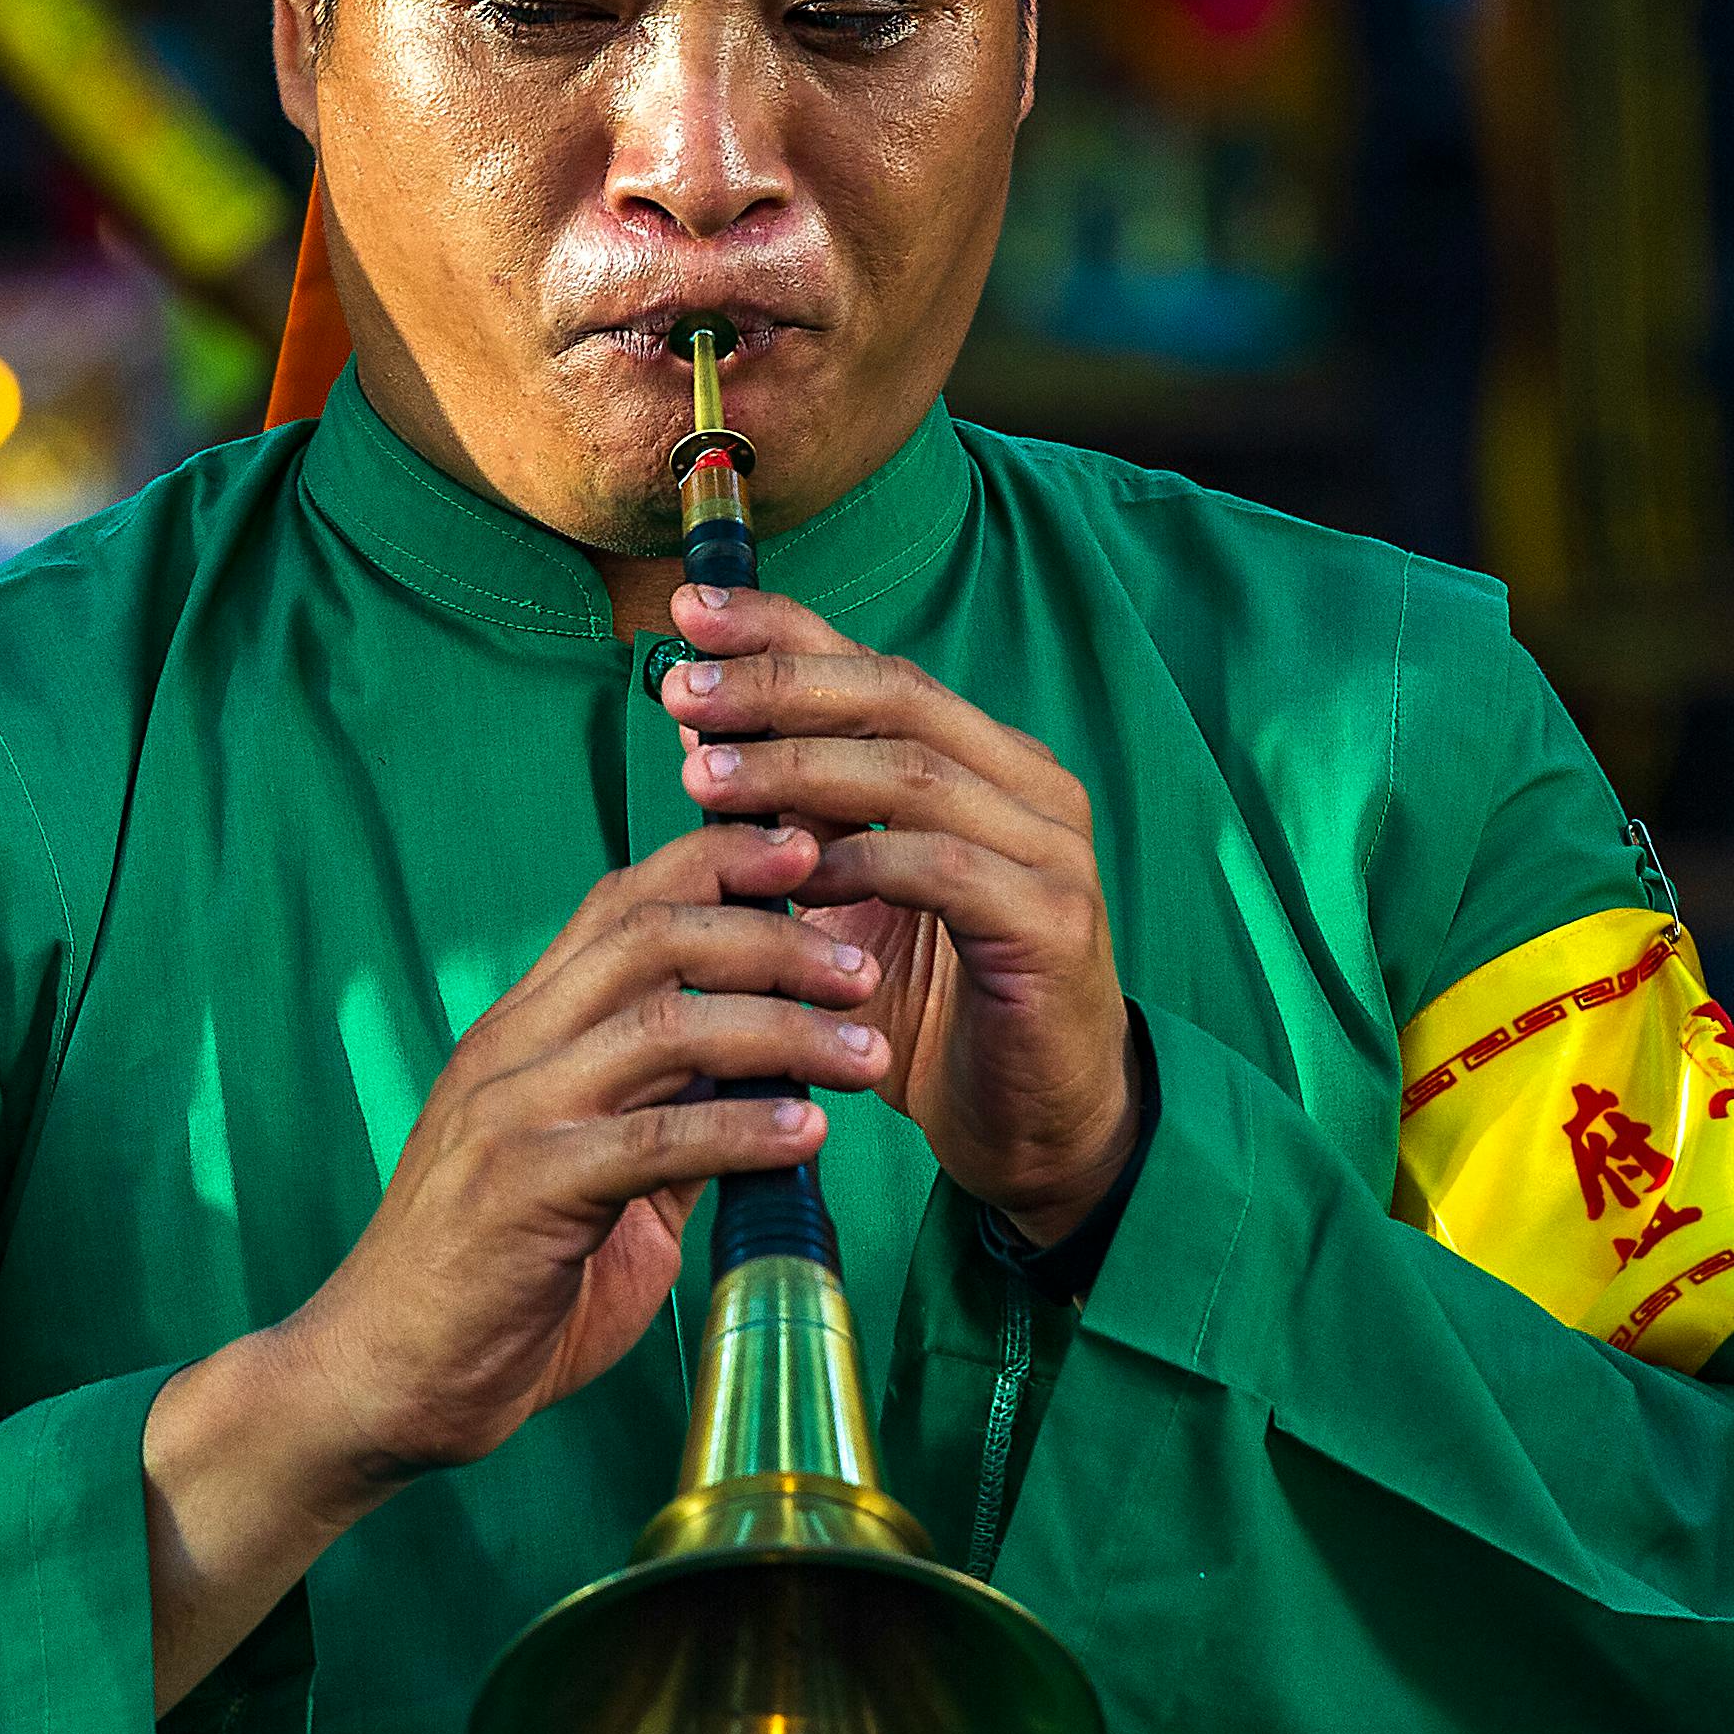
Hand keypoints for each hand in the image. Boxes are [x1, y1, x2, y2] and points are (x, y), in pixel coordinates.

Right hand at [145, 817, 888, 1707]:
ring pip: (659, 1022)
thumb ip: (671, 1116)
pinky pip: (649, 1139)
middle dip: (771, 932)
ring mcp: (507, 1113)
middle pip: (650, 934)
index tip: (818, 857)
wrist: (382, 1382)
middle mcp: (511, 1047)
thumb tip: (778, 1079)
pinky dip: (740, 1128)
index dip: (722, 862)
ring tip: (867, 1052)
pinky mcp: (519, 1192)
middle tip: (863, 965)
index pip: (624, 900)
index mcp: (525, 1026)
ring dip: (780, 1027)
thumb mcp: (598, 1178)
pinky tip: (810, 1135)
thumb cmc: (498, 1282)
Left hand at [661, 584, 1135, 1246]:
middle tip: (680, 690)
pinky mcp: (1053, 923)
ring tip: (701, 779)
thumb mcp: (849, 894)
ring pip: (913, 773)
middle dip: (777, 685)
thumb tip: (698, 730)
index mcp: (982, 758)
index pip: (874, 665)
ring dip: (797, 770)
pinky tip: (785, 874)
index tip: (687, 609)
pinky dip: (858, 863)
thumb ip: (797, 812)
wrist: (1035, 1124)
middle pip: (895, 695)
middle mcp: (1026, 783)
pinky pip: (943, 870)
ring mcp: (1050, 850)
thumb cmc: (933, 1003)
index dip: (782, 630)